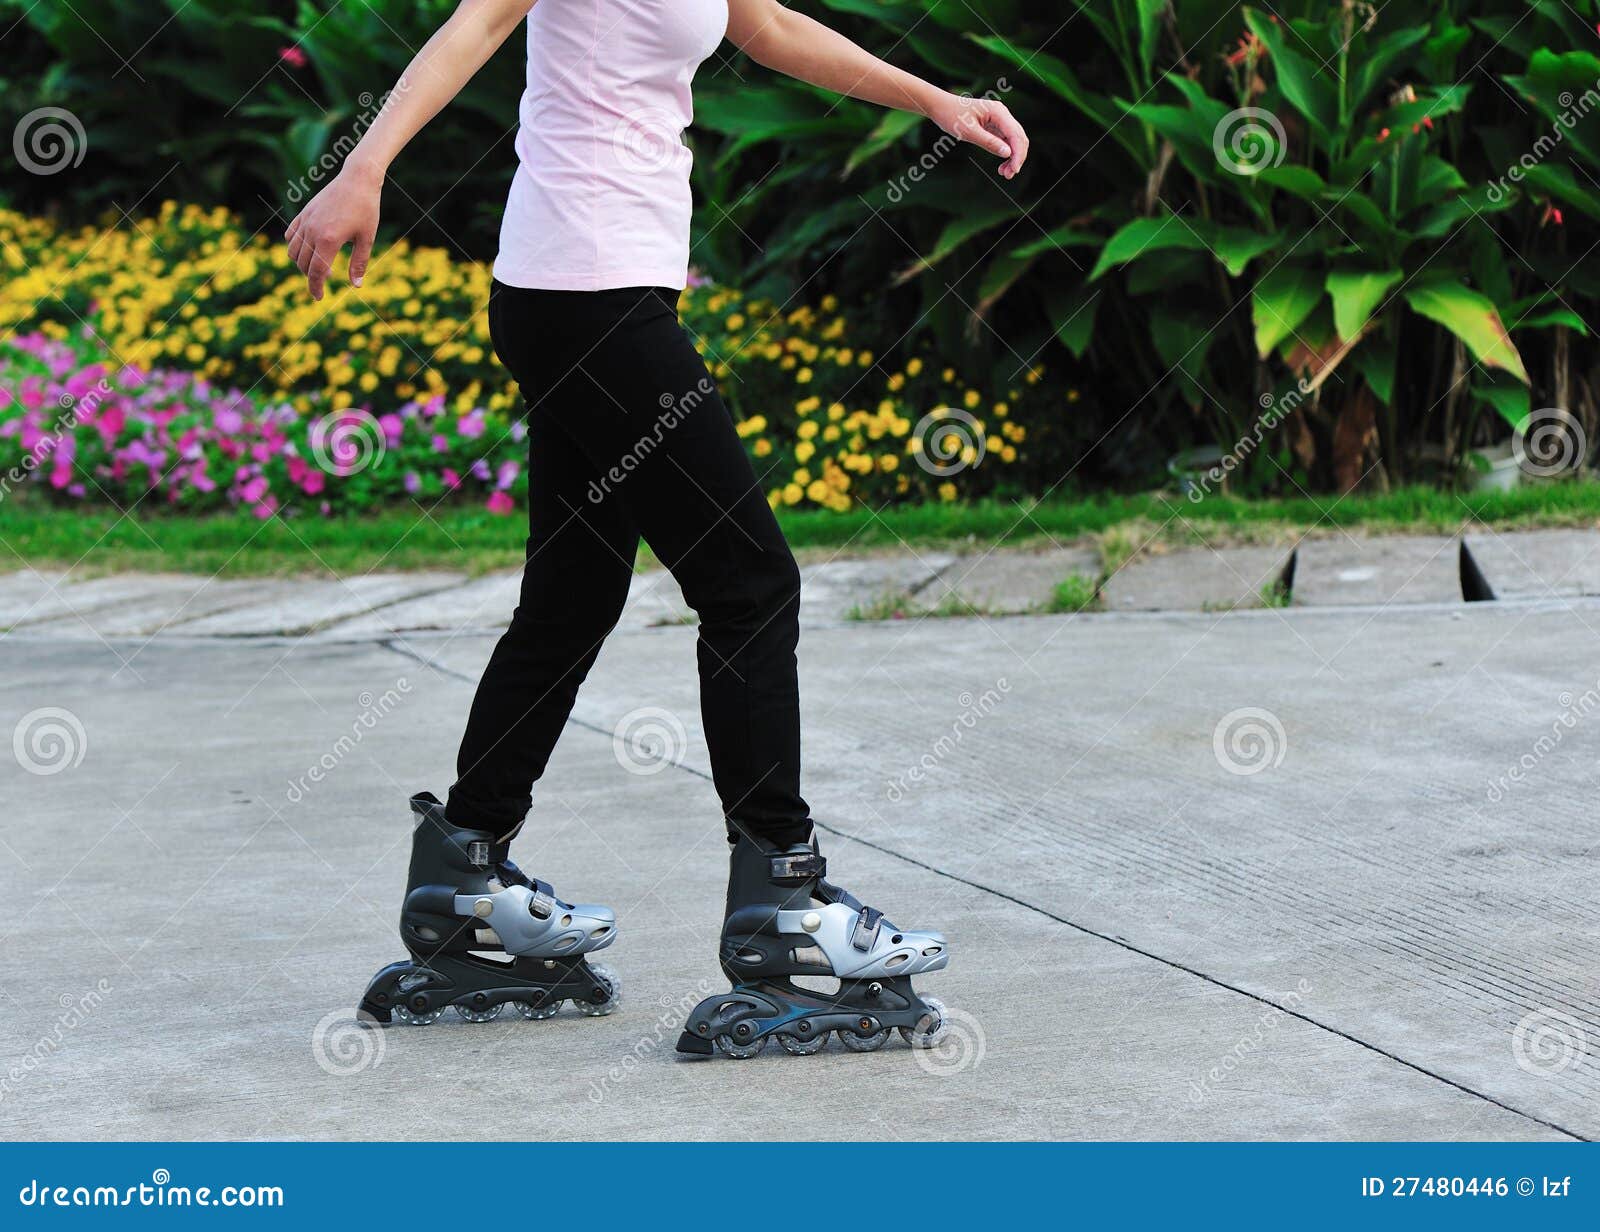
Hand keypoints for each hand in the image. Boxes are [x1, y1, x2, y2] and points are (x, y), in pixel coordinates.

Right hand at [284, 161, 382, 299]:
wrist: (358, 179)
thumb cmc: (367, 209)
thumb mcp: (367, 239)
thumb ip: (359, 263)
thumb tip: (356, 285)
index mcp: (329, 240)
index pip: (316, 272)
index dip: (316, 288)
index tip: (319, 297)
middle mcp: (313, 231)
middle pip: (303, 264)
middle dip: (311, 277)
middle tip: (327, 279)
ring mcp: (306, 221)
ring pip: (293, 251)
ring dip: (302, 263)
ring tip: (319, 265)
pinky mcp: (304, 213)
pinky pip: (291, 235)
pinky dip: (295, 246)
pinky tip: (308, 250)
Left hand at [931, 92, 1028, 178]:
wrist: (941, 106)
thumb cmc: (952, 116)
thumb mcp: (969, 132)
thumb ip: (989, 142)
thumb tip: (1007, 153)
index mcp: (998, 112)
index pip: (1016, 135)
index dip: (1018, 154)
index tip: (1014, 170)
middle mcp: (1002, 113)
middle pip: (1019, 137)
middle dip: (1017, 157)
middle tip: (1008, 176)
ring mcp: (1000, 119)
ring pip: (1014, 140)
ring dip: (1012, 157)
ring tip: (1004, 173)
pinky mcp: (995, 125)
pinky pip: (1006, 140)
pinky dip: (1005, 153)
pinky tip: (1001, 165)